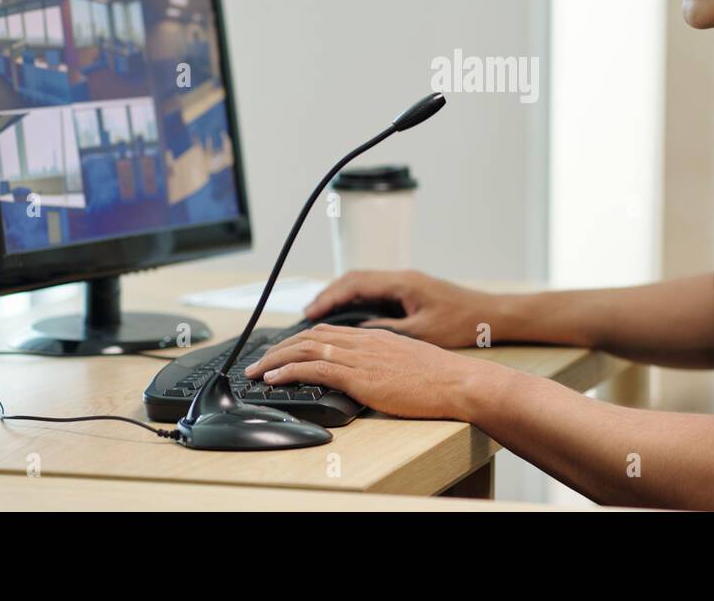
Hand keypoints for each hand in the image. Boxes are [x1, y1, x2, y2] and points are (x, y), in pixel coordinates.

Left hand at [242, 324, 504, 420]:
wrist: (457, 381)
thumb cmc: (440, 378)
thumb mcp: (408, 362)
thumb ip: (386, 362)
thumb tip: (374, 373)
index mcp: (375, 337)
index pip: (329, 332)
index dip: (302, 339)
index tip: (285, 349)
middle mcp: (363, 341)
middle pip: (311, 336)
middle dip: (280, 347)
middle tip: (260, 359)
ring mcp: (360, 356)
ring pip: (306, 349)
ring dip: (275, 358)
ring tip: (257, 369)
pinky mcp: (359, 375)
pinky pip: (314, 368)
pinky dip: (288, 370)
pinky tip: (274, 377)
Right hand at [305, 269, 499, 348]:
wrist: (493, 316)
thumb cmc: (465, 324)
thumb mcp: (423, 333)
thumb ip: (389, 332)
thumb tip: (358, 335)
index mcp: (402, 284)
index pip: (355, 284)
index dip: (329, 298)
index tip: (309, 313)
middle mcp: (402, 279)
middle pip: (354, 281)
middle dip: (328, 297)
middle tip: (306, 316)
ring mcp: (406, 285)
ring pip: (364, 286)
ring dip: (341, 299)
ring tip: (319, 318)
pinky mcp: (411, 294)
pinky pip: (375, 294)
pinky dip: (357, 304)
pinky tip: (350, 320)